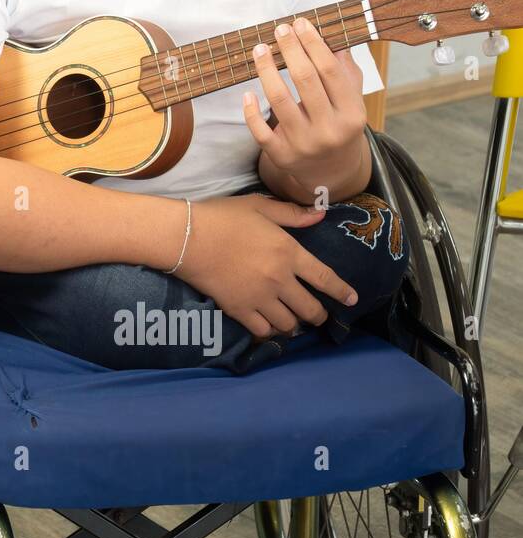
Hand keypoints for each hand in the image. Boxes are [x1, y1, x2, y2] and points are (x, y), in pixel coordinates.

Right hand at [172, 194, 358, 338]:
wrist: (186, 237)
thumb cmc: (222, 217)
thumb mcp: (258, 207)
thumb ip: (291, 214)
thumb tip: (320, 215)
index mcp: (289, 252)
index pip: (325, 278)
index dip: (342, 291)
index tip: (352, 299)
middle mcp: (280, 279)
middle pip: (310, 308)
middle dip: (318, 315)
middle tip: (317, 315)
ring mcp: (260, 297)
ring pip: (288, 323)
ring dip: (294, 324)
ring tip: (292, 322)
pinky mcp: (239, 309)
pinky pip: (263, 330)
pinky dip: (269, 331)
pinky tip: (268, 326)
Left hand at [241, 17, 366, 189]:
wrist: (332, 172)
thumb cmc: (340, 125)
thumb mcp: (352, 101)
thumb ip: (346, 72)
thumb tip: (334, 37)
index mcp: (352, 113)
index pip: (330, 70)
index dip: (313, 43)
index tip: (300, 24)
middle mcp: (329, 129)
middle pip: (305, 80)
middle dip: (290, 50)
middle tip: (279, 30)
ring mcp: (303, 144)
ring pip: (279, 100)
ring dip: (266, 70)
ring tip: (259, 49)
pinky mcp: (281, 155)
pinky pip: (260, 130)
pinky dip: (251, 110)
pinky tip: (247, 92)